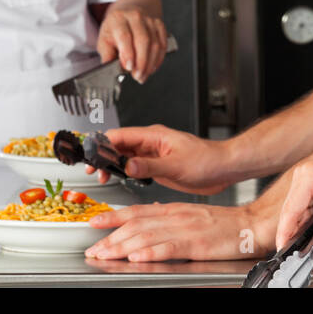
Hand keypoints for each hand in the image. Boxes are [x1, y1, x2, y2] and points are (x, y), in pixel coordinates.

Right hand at [83, 124, 233, 193]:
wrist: (223, 169)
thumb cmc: (207, 160)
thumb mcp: (176, 165)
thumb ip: (150, 166)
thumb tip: (128, 165)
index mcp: (155, 136)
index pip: (121, 135)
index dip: (102, 144)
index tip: (89, 154)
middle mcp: (152, 143)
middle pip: (119, 145)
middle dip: (102, 156)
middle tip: (91, 170)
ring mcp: (154, 154)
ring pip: (125, 156)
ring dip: (111, 164)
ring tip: (101, 176)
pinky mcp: (158, 166)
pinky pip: (134, 166)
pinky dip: (123, 171)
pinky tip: (118, 178)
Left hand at [84, 201, 273, 261]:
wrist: (251, 224)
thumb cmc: (224, 223)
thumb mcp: (192, 214)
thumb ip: (168, 216)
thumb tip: (147, 217)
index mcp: (174, 209)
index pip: (137, 210)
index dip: (113, 216)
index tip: (94, 222)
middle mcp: (176, 216)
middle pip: (136, 225)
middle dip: (111, 238)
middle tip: (93, 249)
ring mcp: (186, 229)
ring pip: (147, 236)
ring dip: (123, 247)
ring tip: (106, 255)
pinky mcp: (198, 243)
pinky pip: (170, 248)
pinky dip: (152, 253)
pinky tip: (138, 258)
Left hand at [96, 5, 167, 83]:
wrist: (128, 11)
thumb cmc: (115, 29)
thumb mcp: (104, 39)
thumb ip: (107, 54)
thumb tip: (110, 68)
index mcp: (118, 19)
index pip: (125, 37)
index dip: (128, 54)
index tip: (129, 67)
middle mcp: (135, 17)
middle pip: (143, 40)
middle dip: (141, 62)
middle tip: (137, 76)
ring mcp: (149, 20)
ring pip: (155, 44)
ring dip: (150, 63)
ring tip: (143, 75)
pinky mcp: (159, 25)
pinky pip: (163, 44)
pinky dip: (159, 58)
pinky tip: (152, 67)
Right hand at [275, 131, 312, 250]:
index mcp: (308, 175)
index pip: (290, 210)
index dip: (285, 233)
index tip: (283, 251)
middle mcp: (304, 177)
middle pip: (293, 213)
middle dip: (301, 234)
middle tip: (309, 252)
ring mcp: (309, 181)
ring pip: (302, 213)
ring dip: (311, 228)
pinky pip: (311, 208)